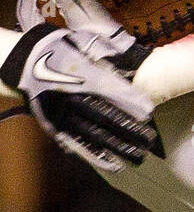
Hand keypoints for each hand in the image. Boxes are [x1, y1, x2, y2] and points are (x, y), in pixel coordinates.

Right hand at [1, 0, 161, 171]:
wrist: (26, 60)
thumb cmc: (62, 50)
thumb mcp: (85, 46)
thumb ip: (107, 59)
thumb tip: (131, 70)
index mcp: (83, 75)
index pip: (113, 91)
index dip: (132, 102)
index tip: (148, 112)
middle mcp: (74, 97)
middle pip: (107, 117)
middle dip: (130, 129)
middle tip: (150, 139)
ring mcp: (64, 113)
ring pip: (95, 134)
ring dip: (118, 146)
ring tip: (139, 157)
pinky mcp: (55, 125)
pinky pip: (77, 143)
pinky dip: (95, 155)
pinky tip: (114, 165)